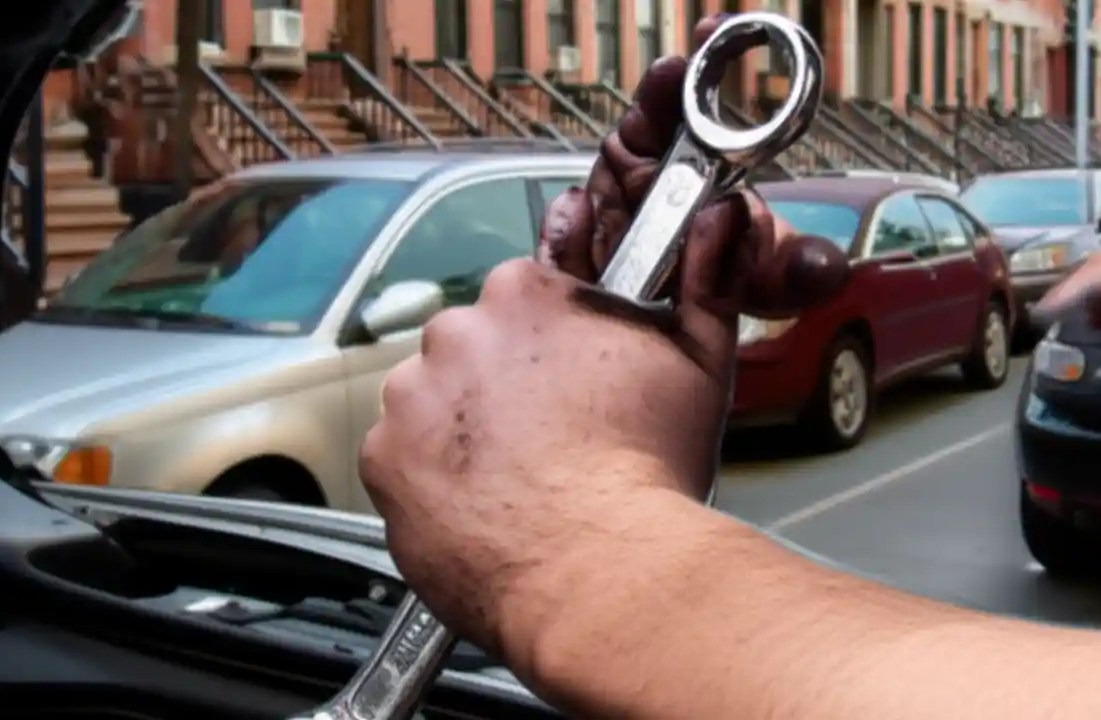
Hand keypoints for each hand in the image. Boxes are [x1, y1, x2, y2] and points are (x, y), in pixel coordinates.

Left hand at [358, 13, 849, 670]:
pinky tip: (486, 499)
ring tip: (521, 472)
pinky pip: (401, 458)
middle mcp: (460, 332)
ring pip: (436, 400)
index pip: (530, 291)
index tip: (569, 371)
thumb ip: (709, 276)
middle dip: (509, 382)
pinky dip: (433, 476)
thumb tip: (717, 223)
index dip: (556, 337)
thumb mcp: (702, 357)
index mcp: (529, 293)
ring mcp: (415, 395)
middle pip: (478, 346)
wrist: (600, 568)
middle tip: (554, 431)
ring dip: (466, 426)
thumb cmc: (646, 471)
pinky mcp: (383, 459)